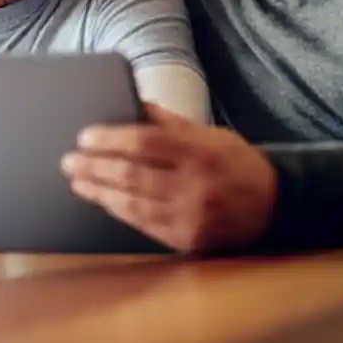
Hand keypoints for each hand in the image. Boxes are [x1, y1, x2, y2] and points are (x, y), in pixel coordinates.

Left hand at [61, 102, 277, 253]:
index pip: (144, 142)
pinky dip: (119, 211)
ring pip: (133, 205)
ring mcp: (191, 217)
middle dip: (94, 168)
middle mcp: (195, 186)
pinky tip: (103, 200)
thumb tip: (132, 102)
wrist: (274, 205)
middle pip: (132, 175)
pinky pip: (144, 225)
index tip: (84, 136)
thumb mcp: (209, 134)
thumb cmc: (235, 162)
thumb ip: (169, 122)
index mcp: (200, 152)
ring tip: (78, 182)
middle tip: (69, 161)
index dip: (109, 139)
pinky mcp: (187, 240)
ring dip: (99, 192)